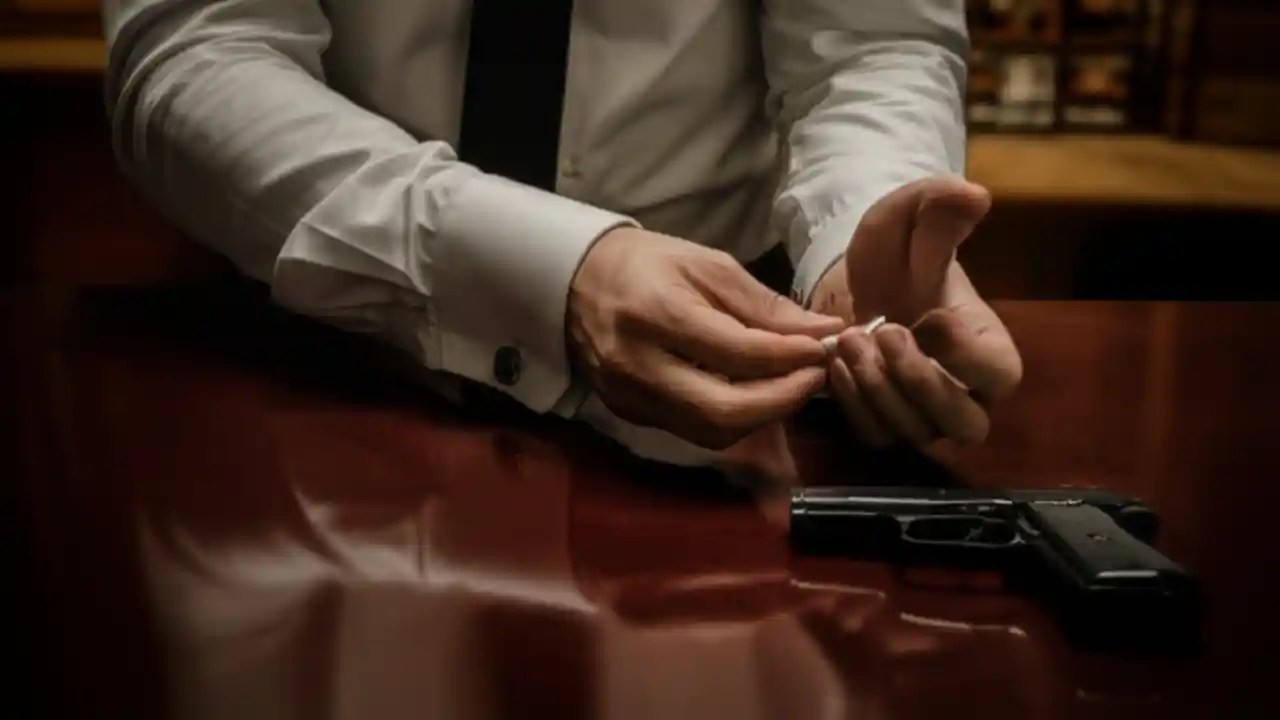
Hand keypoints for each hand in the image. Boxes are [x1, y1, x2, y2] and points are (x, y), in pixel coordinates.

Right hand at [569, 227, 844, 448]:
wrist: (576, 281)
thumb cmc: (648, 264)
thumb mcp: (709, 266)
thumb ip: (766, 306)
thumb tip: (824, 333)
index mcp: (657, 314)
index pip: (739, 354)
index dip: (791, 357)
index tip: (823, 347)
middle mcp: (639, 364)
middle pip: (724, 410)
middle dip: (783, 400)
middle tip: (814, 377)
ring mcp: (630, 397)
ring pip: (712, 432)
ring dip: (762, 416)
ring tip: (788, 385)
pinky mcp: (629, 414)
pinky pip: (693, 430)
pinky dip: (732, 418)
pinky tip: (752, 393)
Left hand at [811, 177, 1022, 446]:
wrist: (863, 283)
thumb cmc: (902, 253)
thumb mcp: (913, 219)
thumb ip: (940, 207)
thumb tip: (974, 195)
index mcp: (992, 348)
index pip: (1000, 375)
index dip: (964, 353)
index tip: (930, 314)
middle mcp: (969, 393)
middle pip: (965, 424)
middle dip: (918, 381)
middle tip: (884, 332)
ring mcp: (927, 416)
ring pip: (916, 433)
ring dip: (879, 389)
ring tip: (851, 340)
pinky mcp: (887, 425)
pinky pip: (875, 434)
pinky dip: (853, 404)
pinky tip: (838, 363)